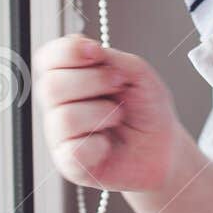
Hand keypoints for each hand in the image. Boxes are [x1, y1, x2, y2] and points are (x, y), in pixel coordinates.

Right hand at [32, 34, 189, 192]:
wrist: (164, 147)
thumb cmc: (147, 109)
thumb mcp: (136, 72)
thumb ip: (109, 57)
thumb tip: (85, 48)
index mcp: (70, 78)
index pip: (48, 58)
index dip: (68, 52)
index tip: (95, 53)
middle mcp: (60, 105)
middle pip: (51, 86)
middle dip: (93, 81)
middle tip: (118, 86)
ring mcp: (61, 135)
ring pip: (64, 118)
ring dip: (102, 114)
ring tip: (116, 117)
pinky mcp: (70, 164)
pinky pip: (74, 150)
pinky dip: (100, 145)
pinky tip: (108, 144)